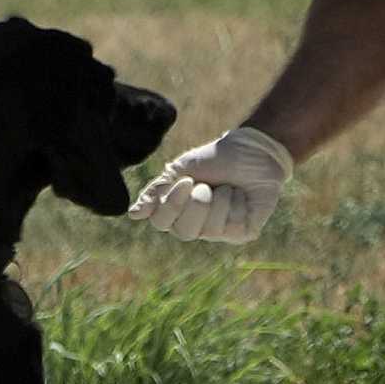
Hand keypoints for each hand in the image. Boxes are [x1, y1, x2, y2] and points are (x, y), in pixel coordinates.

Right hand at [128, 125, 293, 243]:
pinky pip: (233, 226)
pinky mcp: (244, 232)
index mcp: (179, 212)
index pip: (161, 222)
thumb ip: (157, 191)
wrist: (251, 151)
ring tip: (227, 187)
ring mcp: (220, 232)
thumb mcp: (181, 170)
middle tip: (206, 186)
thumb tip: (133, 214)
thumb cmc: (215, 160)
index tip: (185, 181)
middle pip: (184, 231)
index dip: (171, 204)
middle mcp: (197, 226)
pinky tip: (242, 195)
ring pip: (210, 229)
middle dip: (196, 204)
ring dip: (219, 200)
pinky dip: (236, 203)